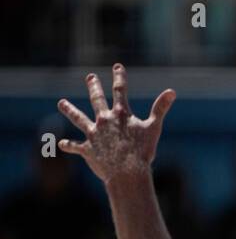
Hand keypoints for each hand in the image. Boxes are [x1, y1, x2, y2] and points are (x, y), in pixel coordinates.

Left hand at [57, 64, 174, 183]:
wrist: (127, 172)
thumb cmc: (142, 151)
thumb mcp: (154, 128)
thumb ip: (160, 109)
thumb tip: (172, 91)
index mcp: (120, 114)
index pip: (120, 90)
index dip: (119, 77)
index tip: (117, 67)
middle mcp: (104, 120)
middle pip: (97, 100)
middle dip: (94, 87)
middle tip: (90, 78)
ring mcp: (94, 134)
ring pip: (79, 119)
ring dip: (70, 110)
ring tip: (62, 103)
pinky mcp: (88, 149)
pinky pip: (76, 146)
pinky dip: (69, 146)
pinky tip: (61, 144)